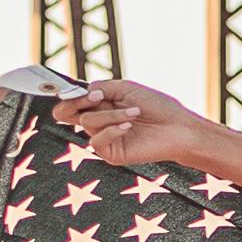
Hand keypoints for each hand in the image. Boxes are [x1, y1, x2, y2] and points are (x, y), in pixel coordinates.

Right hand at [64, 77, 202, 172]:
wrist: (178, 127)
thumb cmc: (156, 106)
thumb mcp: (125, 89)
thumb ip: (99, 88)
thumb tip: (78, 92)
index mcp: (99, 104)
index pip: (71, 101)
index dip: (69, 95)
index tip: (79, 89)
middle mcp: (97, 121)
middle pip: (64, 114)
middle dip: (74, 103)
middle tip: (94, 98)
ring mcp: (103, 137)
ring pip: (88, 122)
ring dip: (111, 114)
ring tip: (135, 112)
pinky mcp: (110, 153)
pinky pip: (97, 141)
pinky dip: (112, 130)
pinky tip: (129, 126)